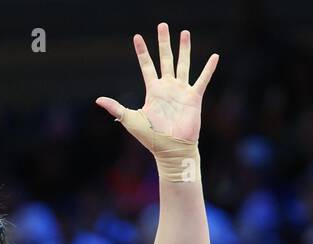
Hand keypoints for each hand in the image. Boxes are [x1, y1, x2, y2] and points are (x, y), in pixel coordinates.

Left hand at [96, 24, 216, 145]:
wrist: (170, 149)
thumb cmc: (150, 138)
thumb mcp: (130, 119)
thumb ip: (116, 108)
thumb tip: (98, 100)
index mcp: (153, 91)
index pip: (146, 65)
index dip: (142, 52)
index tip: (137, 37)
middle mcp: (167, 87)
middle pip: (165, 59)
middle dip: (163, 42)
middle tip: (162, 25)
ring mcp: (181, 91)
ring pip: (183, 64)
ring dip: (184, 48)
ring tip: (184, 32)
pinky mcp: (194, 97)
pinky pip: (202, 79)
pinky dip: (209, 68)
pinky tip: (215, 56)